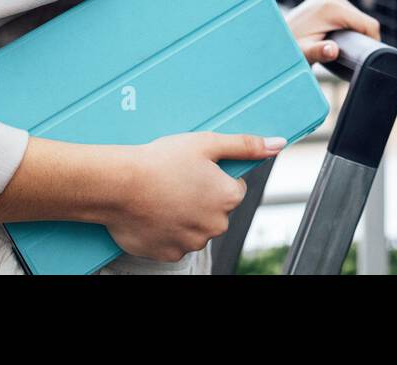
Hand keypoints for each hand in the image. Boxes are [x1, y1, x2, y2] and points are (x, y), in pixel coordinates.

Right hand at [102, 132, 283, 261]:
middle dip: (202, 198)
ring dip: (185, 216)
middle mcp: (215, 225)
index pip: (234, 190)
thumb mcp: (207, 143)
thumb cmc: (161, 161)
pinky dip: (168, 231)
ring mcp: (192, 242)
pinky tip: (154, 214)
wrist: (118, 185)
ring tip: (163, 197)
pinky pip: (175, 242)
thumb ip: (245, 146)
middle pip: (216, 211)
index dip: (216, 178)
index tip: (196, 171)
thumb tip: (277, 145)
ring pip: (196, 227)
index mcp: (227, 198)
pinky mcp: (170, 254)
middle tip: (177, 182)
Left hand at [286, 0, 380, 64]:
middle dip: (360, 36)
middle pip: (362, 19)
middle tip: (349, 55)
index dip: (372, 41)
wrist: (272, 40)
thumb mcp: (305, 54)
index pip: (368, 24)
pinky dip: (347, 23)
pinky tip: (341, 35)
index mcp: (331, 7)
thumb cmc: (289, 51)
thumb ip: (319, 52)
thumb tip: (332, 50)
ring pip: (355, 15)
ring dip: (354, 30)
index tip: (365, 57)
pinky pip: (346, 11)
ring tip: (343, 46)